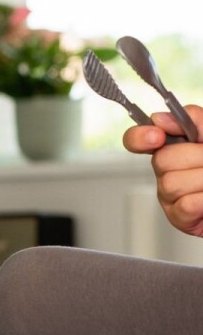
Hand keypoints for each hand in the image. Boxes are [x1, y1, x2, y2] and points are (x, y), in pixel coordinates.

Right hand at [122, 103, 202, 236]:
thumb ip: (195, 119)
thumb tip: (160, 118)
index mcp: (173, 147)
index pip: (138, 139)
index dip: (138, 137)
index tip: (156, 136)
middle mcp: (167, 170)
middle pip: (161, 160)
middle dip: (196, 157)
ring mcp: (171, 195)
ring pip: (172, 183)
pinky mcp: (179, 217)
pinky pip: (186, 204)